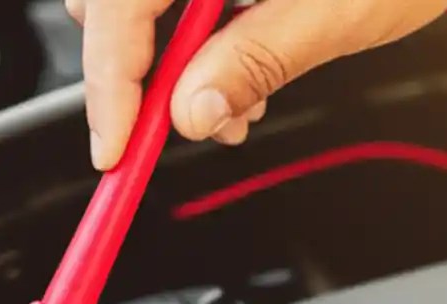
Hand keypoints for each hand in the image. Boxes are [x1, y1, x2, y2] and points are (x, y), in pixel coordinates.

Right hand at [67, 0, 446, 169]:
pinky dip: (201, 34)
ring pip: (146, 0)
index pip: (117, 2)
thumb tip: (191, 114)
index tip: (117, 146)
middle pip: (116, 1)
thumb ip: (257, 60)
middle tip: (191, 128)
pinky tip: (241, 67)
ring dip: (176, 60)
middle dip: (145, 74)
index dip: (109, 79)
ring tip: (236, 103)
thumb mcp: (337, 12)